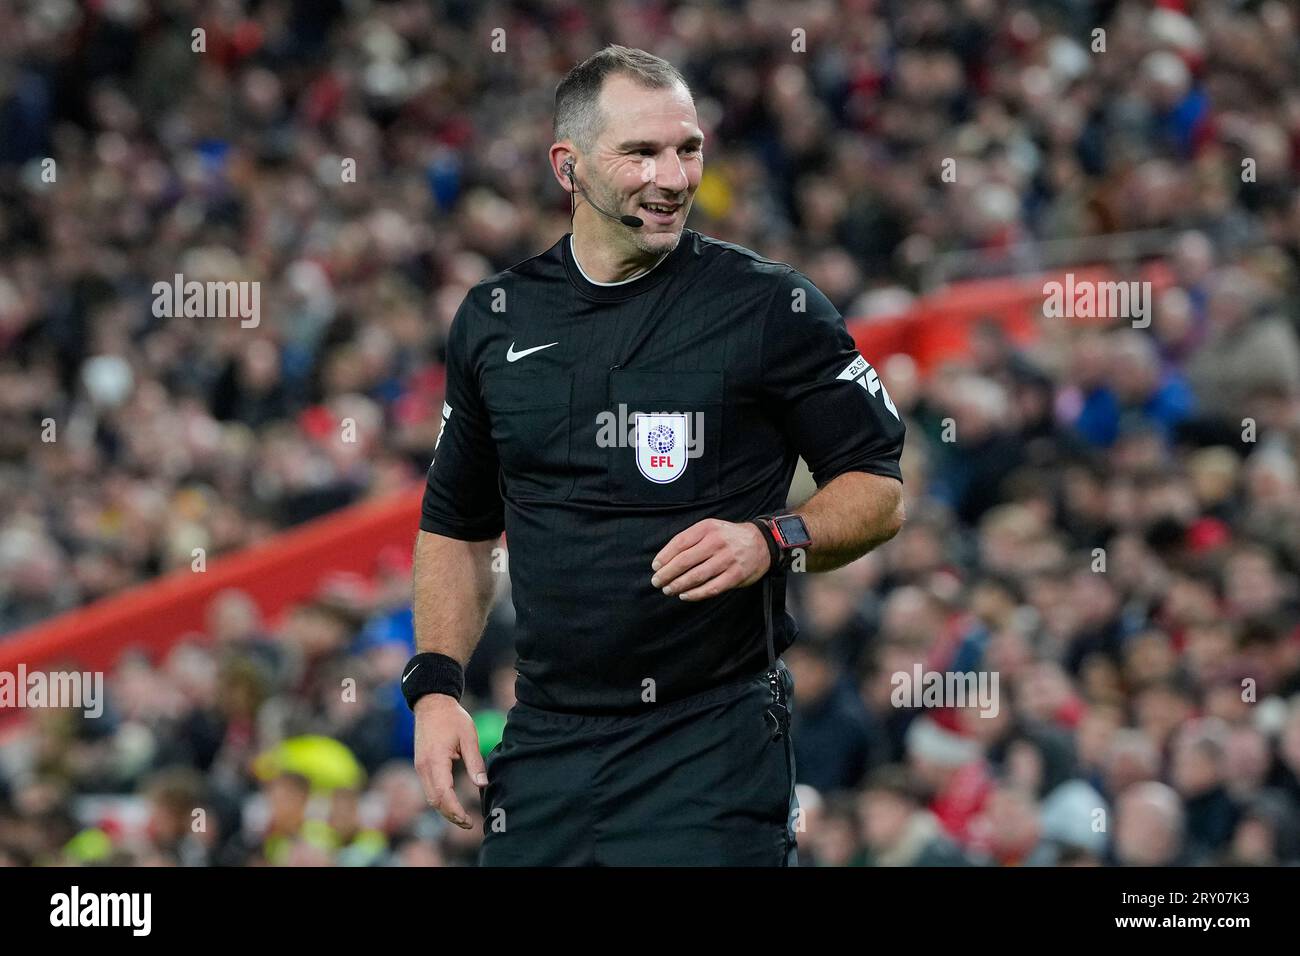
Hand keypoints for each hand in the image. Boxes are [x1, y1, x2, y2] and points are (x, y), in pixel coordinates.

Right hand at [412, 693, 486, 829]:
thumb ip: (474, 762)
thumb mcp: (469, 736)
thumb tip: (482, 785)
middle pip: (434, 801)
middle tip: (469, 824)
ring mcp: (420, 767)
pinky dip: (440, 800)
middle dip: (450, 815)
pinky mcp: (421, 765)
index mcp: (435, 760)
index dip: (456, 810)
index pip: (443, 794)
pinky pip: (429, 789)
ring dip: (445, 810)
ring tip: (463, 818)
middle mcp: (424, 767)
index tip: (469, 820)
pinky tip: (453, 803)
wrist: (431, 703)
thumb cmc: (452, 718)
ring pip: (430, 797)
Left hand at [650, 518, 771, 600]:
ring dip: (678, 585)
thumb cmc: (729, 537)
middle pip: (685, 560)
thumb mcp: (711, 528)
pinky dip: (696, 594)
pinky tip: (685, 596)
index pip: (680, 542)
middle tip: (657, 581)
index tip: (655, 567)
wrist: (762, 542)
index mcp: (707, 528)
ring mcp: (727, 559)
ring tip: (668, 590)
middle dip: (667, 573)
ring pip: (696, 575)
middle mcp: (717, 542)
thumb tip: (665, 559)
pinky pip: (711, 587)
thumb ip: (691, 539)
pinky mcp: (735, 575)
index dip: (665, 556)